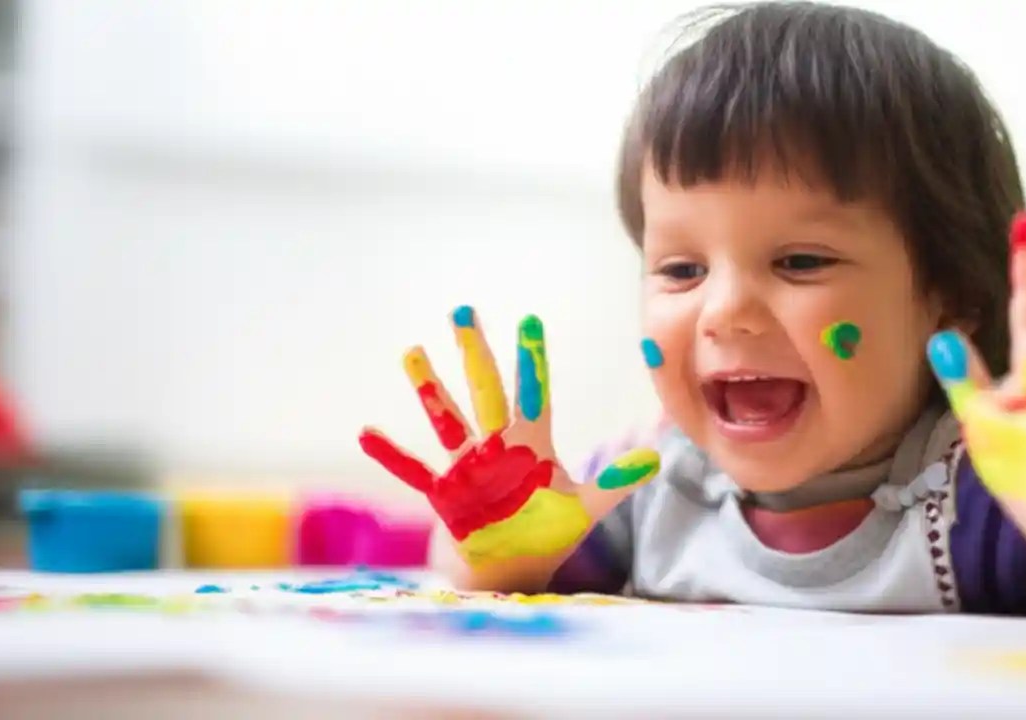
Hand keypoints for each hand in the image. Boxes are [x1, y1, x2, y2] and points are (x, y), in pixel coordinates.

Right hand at [359, 306, 659, 565]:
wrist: (513, 567)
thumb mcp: (585, 507)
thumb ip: (616, 481)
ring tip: (414, 351)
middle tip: (463, 310)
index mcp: (531, 443)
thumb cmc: (546, 530)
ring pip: (448, 418)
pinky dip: (393, 454)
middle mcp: (497, 445)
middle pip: (486, 390)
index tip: (530, 320)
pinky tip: (367, 431)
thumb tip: (658, 456)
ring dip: (431, 387)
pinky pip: (415, 471)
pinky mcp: (446, 494)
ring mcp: (468, 466)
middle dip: (476, 352)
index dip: (533, 360)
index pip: (533, 393)